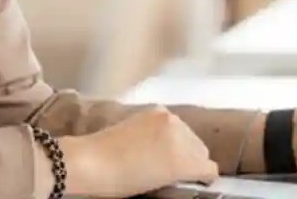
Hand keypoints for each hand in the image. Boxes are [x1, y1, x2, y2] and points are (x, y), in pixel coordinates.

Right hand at [56, 106, 218, 196]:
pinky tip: (198, 184)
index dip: (178, 149)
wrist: (91, 162)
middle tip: (169, 172)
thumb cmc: (99, 153)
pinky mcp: (184, 161)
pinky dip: (203, 178)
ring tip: (173, 179)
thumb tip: (160, 152)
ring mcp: (181, 140)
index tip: (169, 160)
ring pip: (201, 156)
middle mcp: (174, 121)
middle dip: (187, 157)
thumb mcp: (130, 134)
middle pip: (195, 143)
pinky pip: (206, 170)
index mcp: (159, 112)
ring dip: (191, 166)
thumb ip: (150, 137)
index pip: (182, 132)